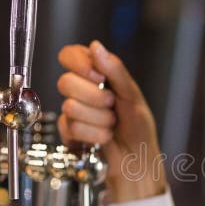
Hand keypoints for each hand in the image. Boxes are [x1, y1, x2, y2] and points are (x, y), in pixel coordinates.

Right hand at [57, 40, 166, 201]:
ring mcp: (73, 111)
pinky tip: (104, 136)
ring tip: (112, 123)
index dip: (80, 65)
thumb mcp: (132, 95)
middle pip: (65, 81)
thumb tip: (95, 46)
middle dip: (95, 98)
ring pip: (70, 106)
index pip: (69, 55)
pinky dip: (94, 133)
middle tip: (111, 105)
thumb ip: (114, 70)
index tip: (98, 78)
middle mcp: (81, 90)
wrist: (138, 159)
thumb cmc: (139, 127)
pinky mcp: (70, 132)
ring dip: (99, 118)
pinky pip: (71, 127)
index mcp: (97, 74)